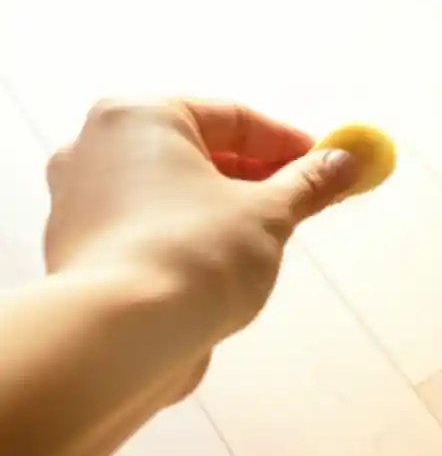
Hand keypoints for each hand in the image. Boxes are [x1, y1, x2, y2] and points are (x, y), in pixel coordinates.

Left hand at [43, 99, 355, 400]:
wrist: (120, 337)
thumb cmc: (196, 255)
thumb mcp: (268, 214)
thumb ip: (308, 183)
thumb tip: (346, 161)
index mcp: (140, 117)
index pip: (231, 118)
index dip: (288, 143)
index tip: (328, 166)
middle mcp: (97, 147)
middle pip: (199, 152)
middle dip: (257, 176)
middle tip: (307, 201)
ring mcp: (80, 201)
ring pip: (172, 193)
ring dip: (224, 208)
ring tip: (270, 238)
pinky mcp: (81, 250)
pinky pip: (149, 228)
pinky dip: (190, 236)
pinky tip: (224, 267)